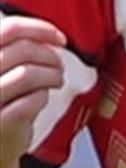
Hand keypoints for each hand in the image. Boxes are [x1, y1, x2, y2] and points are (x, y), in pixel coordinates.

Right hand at [0, 18, 65, 157]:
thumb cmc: (0, 103)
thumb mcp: (2, 70)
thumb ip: (17, 53)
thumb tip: (48, 39)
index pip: (9, 30)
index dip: (39, 29)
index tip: (59, 37)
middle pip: (23, 50)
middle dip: (50, 56)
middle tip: (59, 65)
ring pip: (29, 73)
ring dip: (51, 75)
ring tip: (56, 80)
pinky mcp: (2, 120)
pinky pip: (32, 99)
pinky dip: (43, 96)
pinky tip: (42, 97)